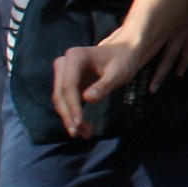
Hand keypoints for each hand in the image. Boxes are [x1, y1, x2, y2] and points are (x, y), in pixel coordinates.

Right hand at [49, 24, 187, 140]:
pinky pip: (67, 101)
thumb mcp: (119, 72)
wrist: (126, 52)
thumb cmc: (124, 60)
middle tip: (80, 133)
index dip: (72, 107)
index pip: (68, 86)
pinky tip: (83, 127)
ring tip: (84, 134)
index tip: (79, 123)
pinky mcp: (68, 82)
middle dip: (69, 116)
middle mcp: (64, 63)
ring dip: (70, 118)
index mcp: (75, 57)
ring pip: (61, 100)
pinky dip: (73, 114)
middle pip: (60, 95)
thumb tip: (87, 99)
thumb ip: (105, 85)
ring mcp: (64, 73)